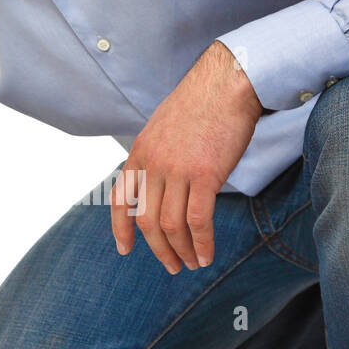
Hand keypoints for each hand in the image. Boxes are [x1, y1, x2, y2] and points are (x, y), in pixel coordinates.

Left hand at [111, 40, 268, 271]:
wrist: (228, 83)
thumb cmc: (203, 103)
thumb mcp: (165, 126)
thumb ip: (158, 154)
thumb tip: (161, 181)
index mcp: (141, 151)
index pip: (120, 197)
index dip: (121, 227)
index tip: (125, 249)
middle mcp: (154, 163)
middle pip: (146, 219)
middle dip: (158, 249)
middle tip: (172, 265)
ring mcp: (177, 170)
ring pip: (171, 224)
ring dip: (181, 250)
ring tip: (192, 263)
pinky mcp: (205, 175)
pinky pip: (198, 220)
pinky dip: (201, 242)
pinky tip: (206, 254)